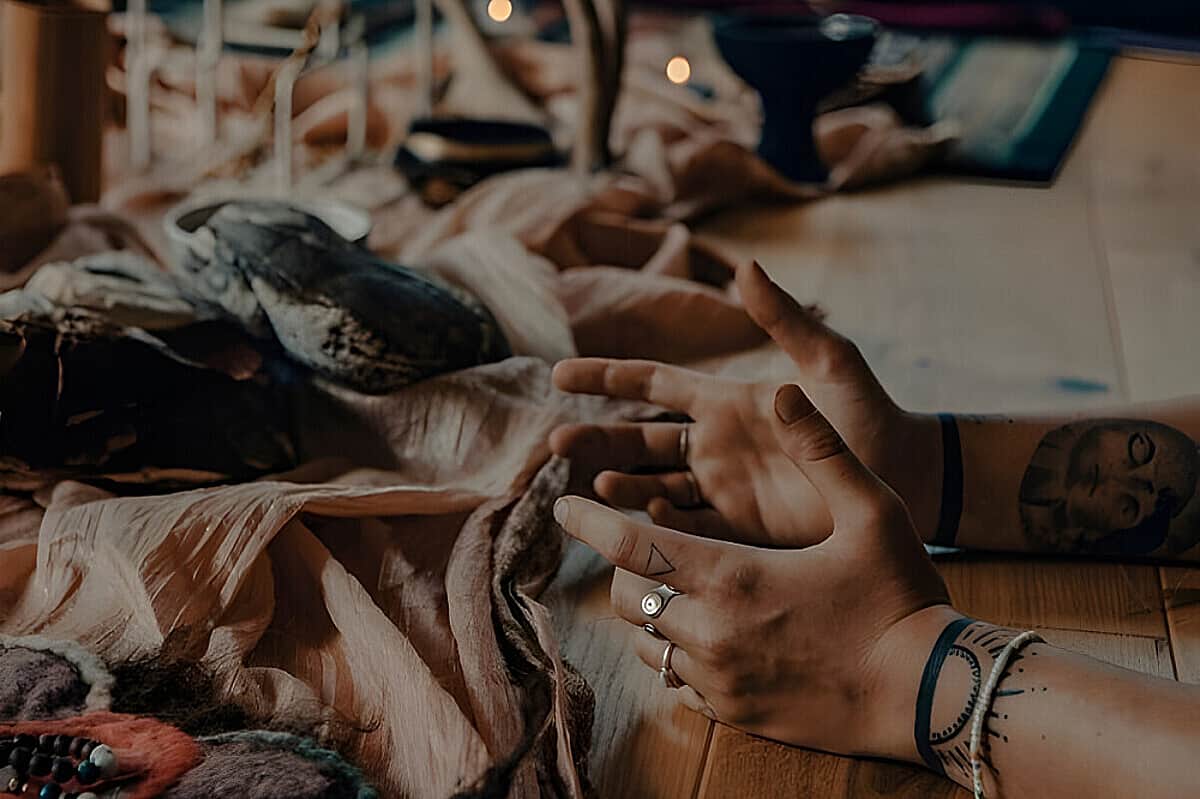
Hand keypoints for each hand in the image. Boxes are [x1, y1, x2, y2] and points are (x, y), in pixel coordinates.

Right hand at [550, 261, 940, 547]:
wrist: (907, 473)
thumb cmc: (870, 412)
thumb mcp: (827, 358)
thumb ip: (783, 319)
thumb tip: (746, 266)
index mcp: (724, 400)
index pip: (650, 385)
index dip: (605, 379)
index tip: (558, 376)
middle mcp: (713, 444)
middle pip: (637, 440)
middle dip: (595, 442)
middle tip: (555, 445)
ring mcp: (724, 488)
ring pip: (653, 486)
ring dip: (621, 485)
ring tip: (595, 487)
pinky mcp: (742, 528)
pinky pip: (691, 526)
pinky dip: (665, 523)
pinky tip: (648, 517)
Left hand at [553, 384, 951, 758]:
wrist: (928, 694)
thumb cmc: (900, 596)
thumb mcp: (873, 510)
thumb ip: (821, 449)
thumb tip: (783, 391)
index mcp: (731, 576)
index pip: (631, 544)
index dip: (590, 520)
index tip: (562, 503)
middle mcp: (710, 632)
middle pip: (627, 595)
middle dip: (626, 566)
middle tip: (647, 546)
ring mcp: (718, 680)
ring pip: (646, 642)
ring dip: (650, 611)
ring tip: (680, 590)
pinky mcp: (733, 714)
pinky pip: (677, 680)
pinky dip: (679, 652)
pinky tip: (713, 636)